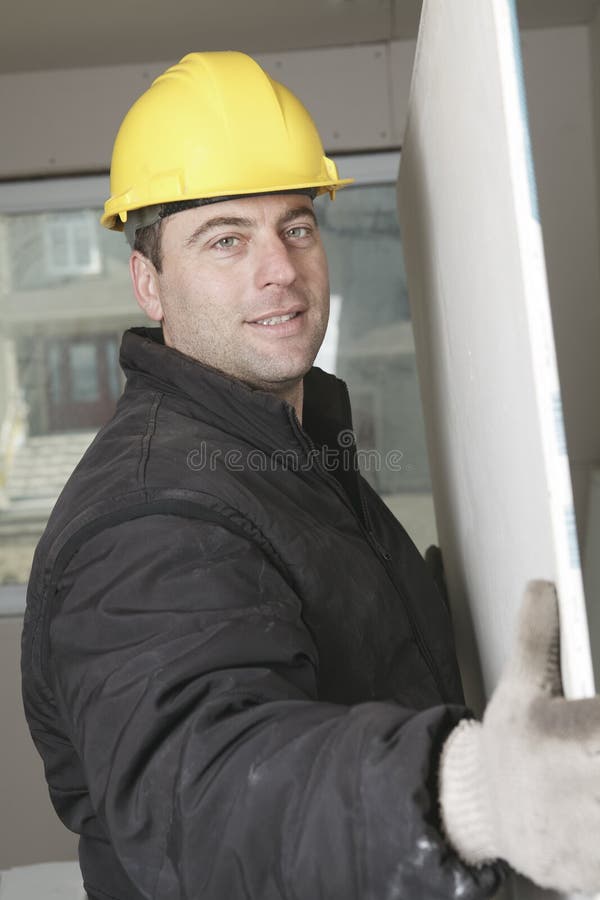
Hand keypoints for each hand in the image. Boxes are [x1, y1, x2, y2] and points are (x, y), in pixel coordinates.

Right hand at [439, 580, 599, 892]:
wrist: (482, 815)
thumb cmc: (507, 747)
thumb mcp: (515, 687)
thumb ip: (537, 637)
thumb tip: (544, 586)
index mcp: (564, 740)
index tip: (598, 719)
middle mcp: (580, 792)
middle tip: (594, 735)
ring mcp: (590, 838)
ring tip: (591, 762)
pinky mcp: (597, 867)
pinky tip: (594, 800)